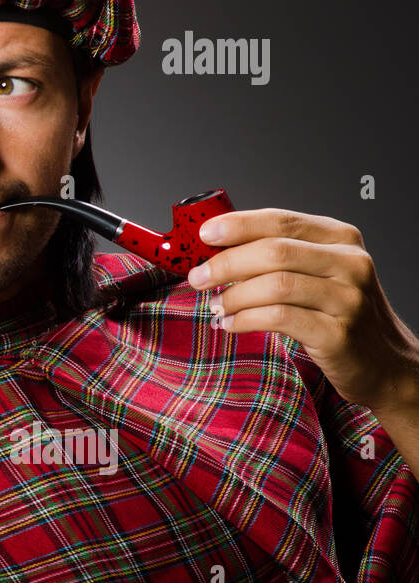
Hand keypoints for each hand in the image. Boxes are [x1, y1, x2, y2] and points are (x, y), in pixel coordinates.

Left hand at [187, 208, 418, 411]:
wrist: (385, 362)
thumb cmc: (338, 312)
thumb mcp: (319, 271)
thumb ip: (279, 254)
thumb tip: (215, 246)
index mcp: (340, 237)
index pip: (280, 220)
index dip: (237, 225)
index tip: (204, 235)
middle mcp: (350, 262)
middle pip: (273, 251)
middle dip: (226, 263)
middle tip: (197, 278)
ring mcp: (348, 298)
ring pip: (275, 285)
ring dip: (233, 295)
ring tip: (215, 306)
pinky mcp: (338, 333)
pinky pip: (280, 318)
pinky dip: (246, 319)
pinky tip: (231, 323)